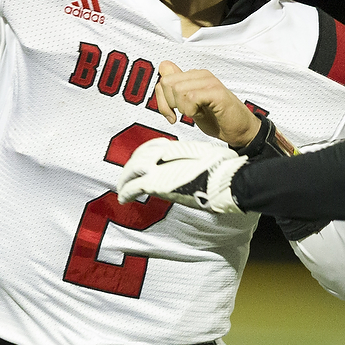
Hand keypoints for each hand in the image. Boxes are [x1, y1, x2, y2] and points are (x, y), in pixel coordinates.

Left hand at [116, 138, 247, 212]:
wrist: (222, 179)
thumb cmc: (221, 169)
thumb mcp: (207, 154)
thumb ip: (195, 157)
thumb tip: (198, 163)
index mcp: (176, 146)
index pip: (153, 146)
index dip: (145, 153)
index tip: (143, 159)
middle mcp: (163, 153)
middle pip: (139, 157)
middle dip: (132, 166)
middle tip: (128, 174)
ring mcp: (157, 167)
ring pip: (132, 170)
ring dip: (125, 179)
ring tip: (122, 187)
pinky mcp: (154, 184)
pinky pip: (132, 187)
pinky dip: (126, 192)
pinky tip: (123, 199)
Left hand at [153, 61, 262, 146]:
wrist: (240, 130)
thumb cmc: (217, 119)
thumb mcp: (190, 105)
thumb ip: (176, 89)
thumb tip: (163, 69)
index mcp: (194, 76)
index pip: (164, 76)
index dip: (161, 98)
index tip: (171, 113)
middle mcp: (201, 75)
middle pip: (167, 82)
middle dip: (169, 103)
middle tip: (181, 114)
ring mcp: (210, 82)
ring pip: (178, 89)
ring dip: (182, 107)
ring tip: (193, 113)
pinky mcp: (217, 92)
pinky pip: (191, 97)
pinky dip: (190, 110)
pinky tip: (198, 114)